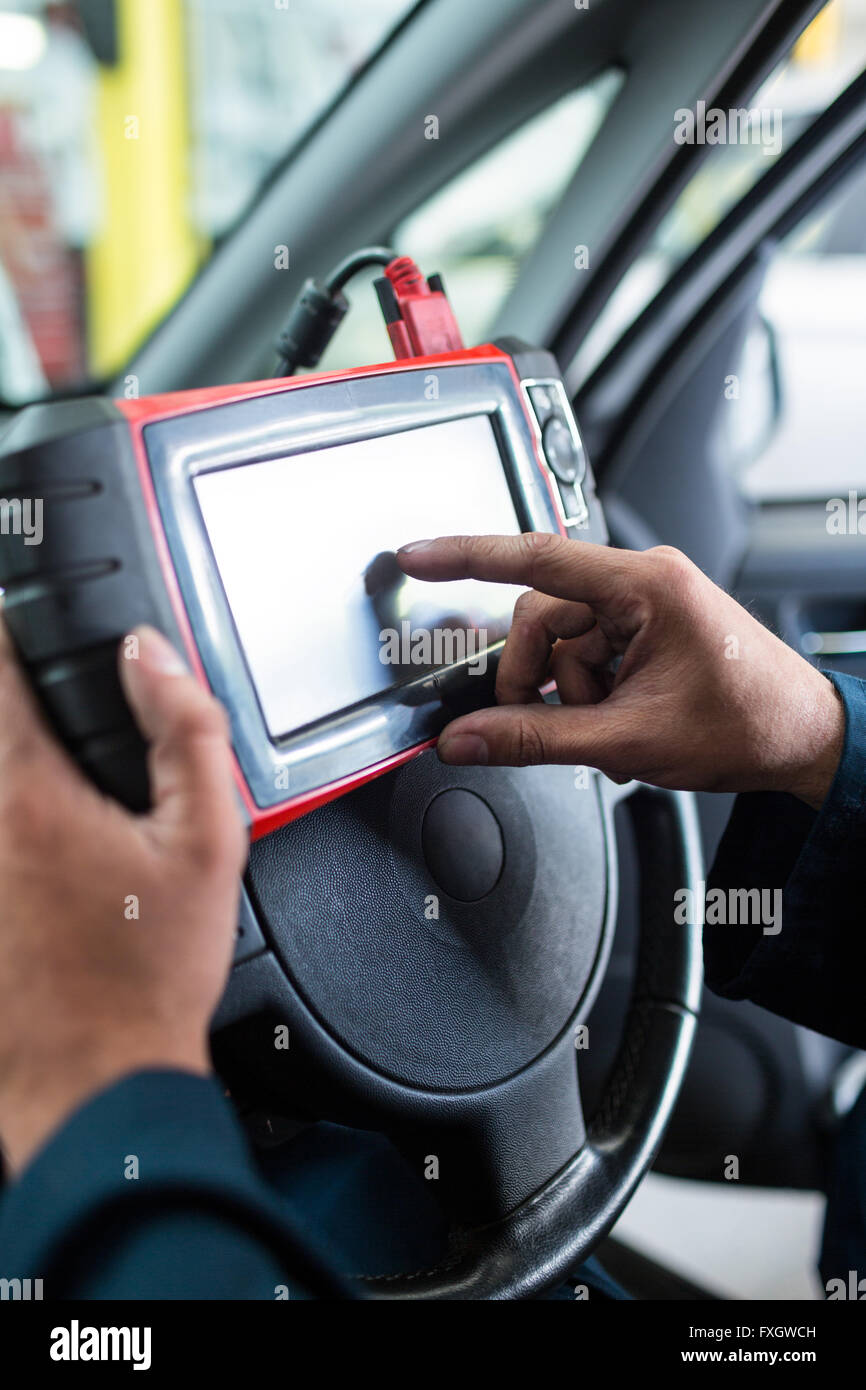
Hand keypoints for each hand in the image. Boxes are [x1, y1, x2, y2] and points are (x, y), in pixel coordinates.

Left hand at [0, 622, 246, 1175]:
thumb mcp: (209, 843)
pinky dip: (19, 824)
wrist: (96, 1077)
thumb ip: (186, 732)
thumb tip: (152, 655)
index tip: (35, 622)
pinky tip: (55, 865)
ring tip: (72, 805)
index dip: (18, 629)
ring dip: (20, 765)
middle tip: (71, 727)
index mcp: (29, 790)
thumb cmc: (148, 974)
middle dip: (23, 706)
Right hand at [397, 535, 844, 808]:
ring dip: (567, 696)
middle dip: (535, 678)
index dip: (465, 556)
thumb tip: (467, 738)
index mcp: (646, 585)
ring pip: (558, 643)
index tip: (416, 555)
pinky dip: (585, 696)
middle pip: (540, 617)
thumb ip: (535, 739)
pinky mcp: (644, 631)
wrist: (804, 741)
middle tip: (546, 725)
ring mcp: (643, 607)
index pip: (536, 558)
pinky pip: (585, 655)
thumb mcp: (629, 739)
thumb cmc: (749, 722)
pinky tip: (615, 726)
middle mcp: (643, 584)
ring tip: (608, 735)